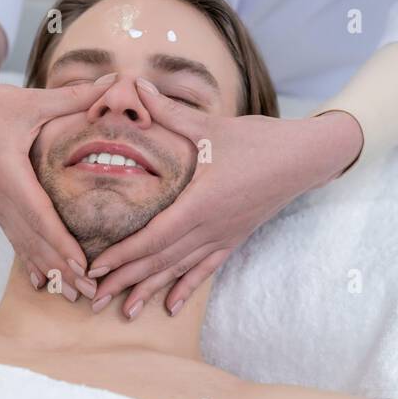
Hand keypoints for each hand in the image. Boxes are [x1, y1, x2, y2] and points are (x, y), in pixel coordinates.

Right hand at [0, 72, 118, 299]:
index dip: (60, 241)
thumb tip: (116, 84)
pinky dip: (30, 260)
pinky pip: (14, 237)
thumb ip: (75, 97)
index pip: (38, 213)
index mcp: (8, 172)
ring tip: (71, 296)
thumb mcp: (33, 100)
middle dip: (61, 267)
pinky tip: (42, 282)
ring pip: (23, 244)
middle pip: (32, 238)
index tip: (82, 264)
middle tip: (89, 294)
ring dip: (48, 270)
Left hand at [85, 80, 360, 317]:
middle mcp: (210, 227)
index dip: (123, 254)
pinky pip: (206, 268)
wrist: (305, 158)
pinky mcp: (234, 237)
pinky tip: (172, 307)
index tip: (94, 268)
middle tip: (92, 298)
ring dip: (150, 290)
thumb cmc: (258, 140)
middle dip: (125, 279)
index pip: (154, 237)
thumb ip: (169, 112)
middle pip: (160, 260)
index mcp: (201, 202)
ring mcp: (223, 235)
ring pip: (179, 269)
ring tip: (123, 312)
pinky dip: (186, 287)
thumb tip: (136, 86)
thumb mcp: (211, 126)